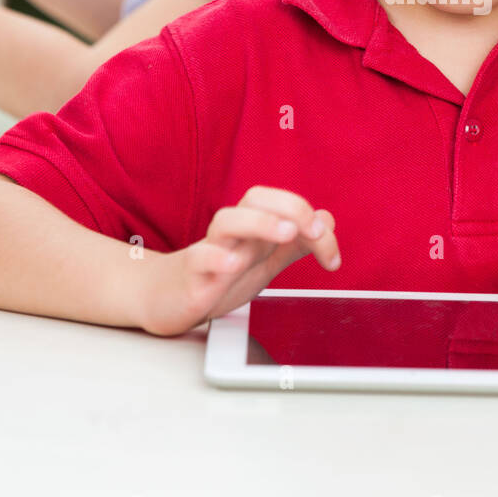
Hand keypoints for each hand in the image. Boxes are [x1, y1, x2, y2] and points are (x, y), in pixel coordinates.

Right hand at [138, 186, 340, 336]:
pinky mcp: (190, 276)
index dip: (312, 222)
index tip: (331, 258)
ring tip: (285, 232)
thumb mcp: (265, 261)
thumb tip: (327, 221)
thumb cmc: (216, 275)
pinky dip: (216, 258)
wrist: (166, 297)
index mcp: (253, 227)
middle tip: (311, 230)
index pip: (283, 205)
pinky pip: (199, 258)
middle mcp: (234, 233)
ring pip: (227, 221)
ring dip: (260, 222)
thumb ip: (296, 244)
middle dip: (289, 207)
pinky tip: (233, 264)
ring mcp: (211, 251)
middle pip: (255, 199)